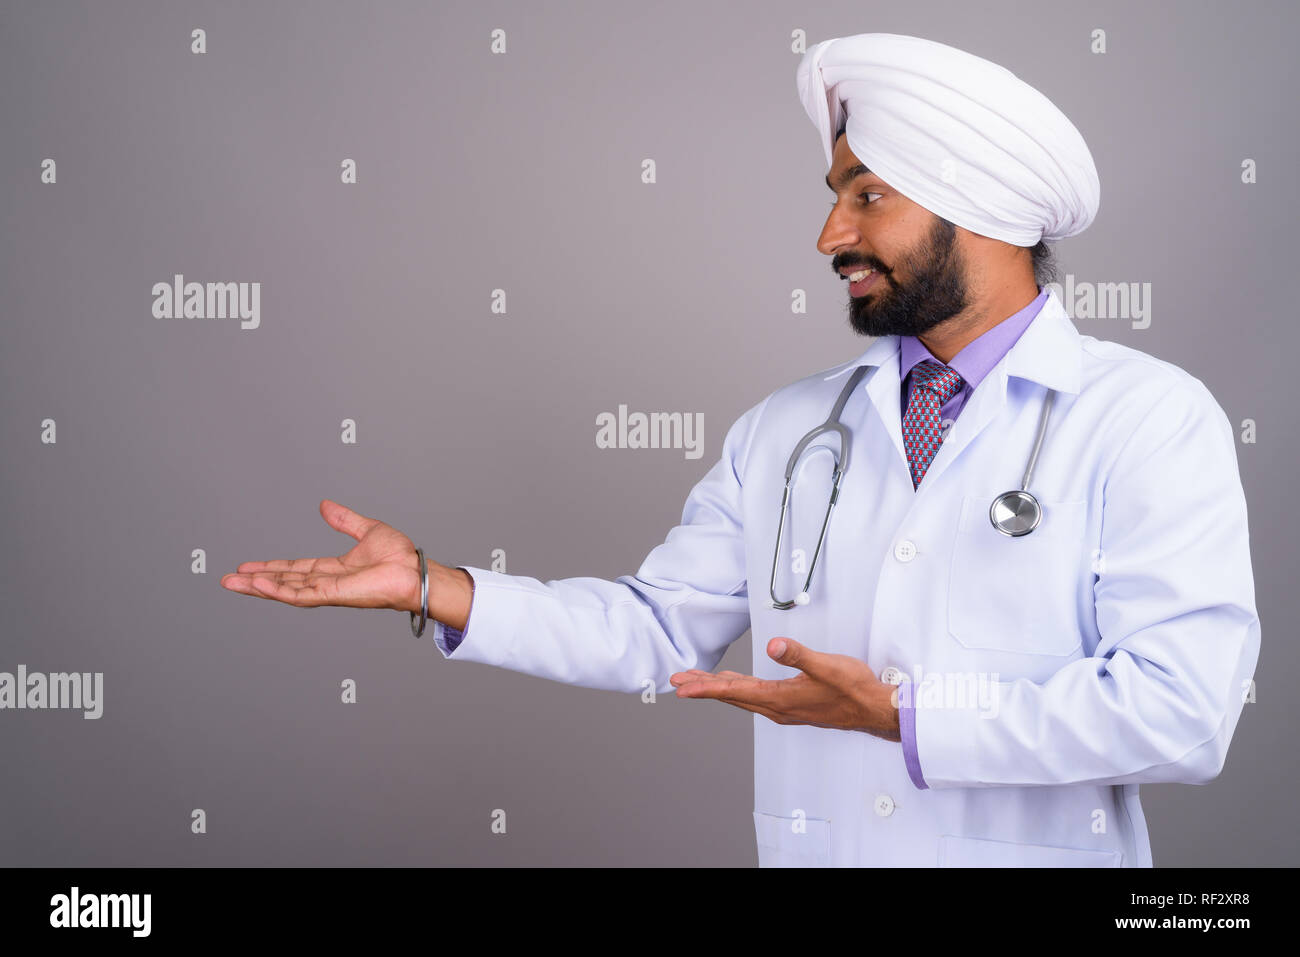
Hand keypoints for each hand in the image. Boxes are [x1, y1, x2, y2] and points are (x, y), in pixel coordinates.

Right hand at [220, 499, 421, 612]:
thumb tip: (324, 505)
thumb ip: (344, 520)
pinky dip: (277, 590)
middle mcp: (327, 582)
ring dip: (258, 587)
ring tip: (233, 583)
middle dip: (255, 581)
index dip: (272, 567)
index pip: (295, 569)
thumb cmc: (399, 556)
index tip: (249, 566)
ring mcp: (328, 591)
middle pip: (283, 582)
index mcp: (334, 569)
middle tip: (228, 580)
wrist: (413, 570)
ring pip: (285, 590)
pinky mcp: (332, 596)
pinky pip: (299, 594)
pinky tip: (258, 584)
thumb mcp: (366, 530)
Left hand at [670, 637, 899, 740]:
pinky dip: (739, 690)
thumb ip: (799, 655)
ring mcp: (784, 709)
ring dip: (719, 689)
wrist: (874, 710)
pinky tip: (737, 684)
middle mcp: (777, 708)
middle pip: (732, 697)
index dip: (705, 688)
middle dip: (703, 688)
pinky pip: (756, 698)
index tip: (681, 689)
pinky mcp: (793, 706)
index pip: (734, 692)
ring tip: (698, 682)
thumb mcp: (826, 666)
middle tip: (677, 682)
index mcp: (780, 699)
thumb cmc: (853, 689)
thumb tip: (774, 645)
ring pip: (743, 698)